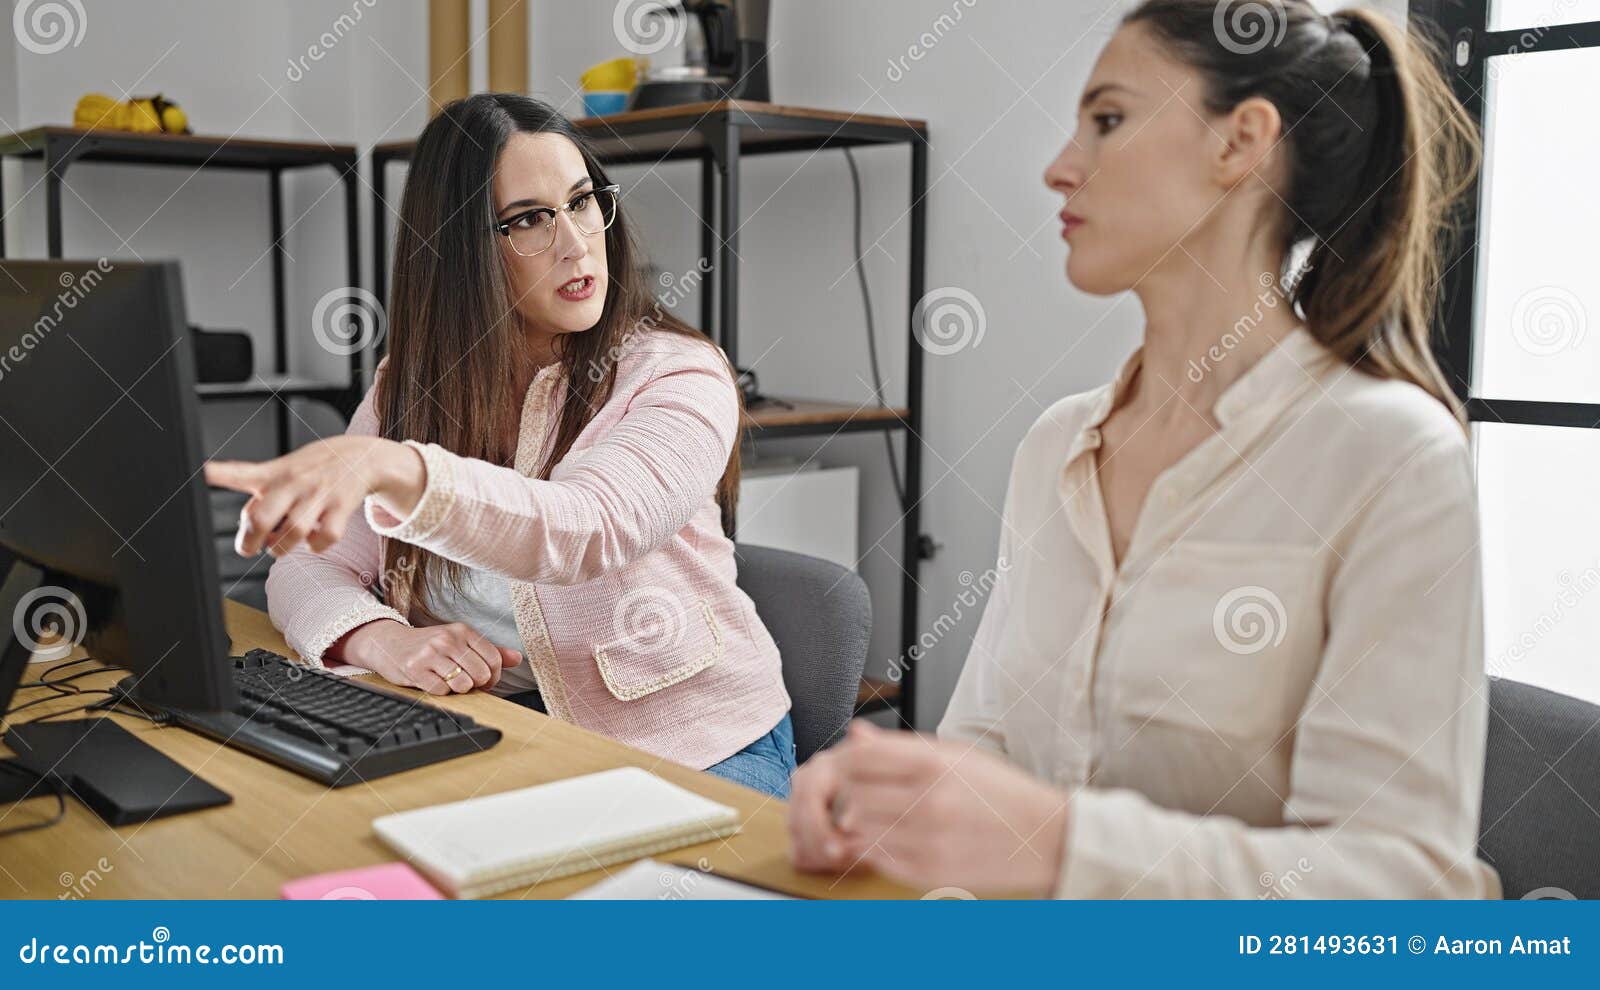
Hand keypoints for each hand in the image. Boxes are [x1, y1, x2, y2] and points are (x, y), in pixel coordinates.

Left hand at [204, 436, 425, 557]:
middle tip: (248, 548)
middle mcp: (293, 482)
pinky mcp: (341, 506)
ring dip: (282, 547)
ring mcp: (318, 494)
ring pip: (293, 532)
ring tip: (282, 543)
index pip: (238, 472)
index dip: (215, 474)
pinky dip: (316, 547)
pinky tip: (314, 540)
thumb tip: (250, 533)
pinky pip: (324, 538)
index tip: (197, 474)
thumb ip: (261, 498)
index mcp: (273, 473)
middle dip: (251, 540)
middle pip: (262, 517)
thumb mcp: (283, 472)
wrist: (362, 456)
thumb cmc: (314, 470)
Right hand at [340, 619, 522, 694]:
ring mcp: (430, 654)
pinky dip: (440, 692)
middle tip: (464, 682)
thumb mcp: (460, 641)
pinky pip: (441, 691)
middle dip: (476, 684)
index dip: (494, 676)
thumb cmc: (430, 645)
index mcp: (462, 630)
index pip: (495, 659)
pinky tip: (432, 681)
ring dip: (457, 689)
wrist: (389, 643)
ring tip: (447, 680)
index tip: (485, 680)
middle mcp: (447, 639)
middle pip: (481, 674)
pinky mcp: (415, 670)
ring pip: (463, 685)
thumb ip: (490, 650)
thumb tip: (518, 658)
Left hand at [795, 720, 1070, 896]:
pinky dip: (876, 847)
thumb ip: (899, 746)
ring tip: (882, 815)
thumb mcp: (955, 754)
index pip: (861, 757)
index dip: (848, 760)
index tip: (852, 764)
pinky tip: (896, 837)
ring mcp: (926, 840)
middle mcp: (928, 801)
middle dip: (852, 791)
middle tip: (864, 791)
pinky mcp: (926, 872)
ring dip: (861, 822)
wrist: (1044, 837)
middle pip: (853, 793)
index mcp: (935, 764)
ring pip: (859, 828)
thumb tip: (855, 734)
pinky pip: (876, 857)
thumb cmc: (1000, 792)